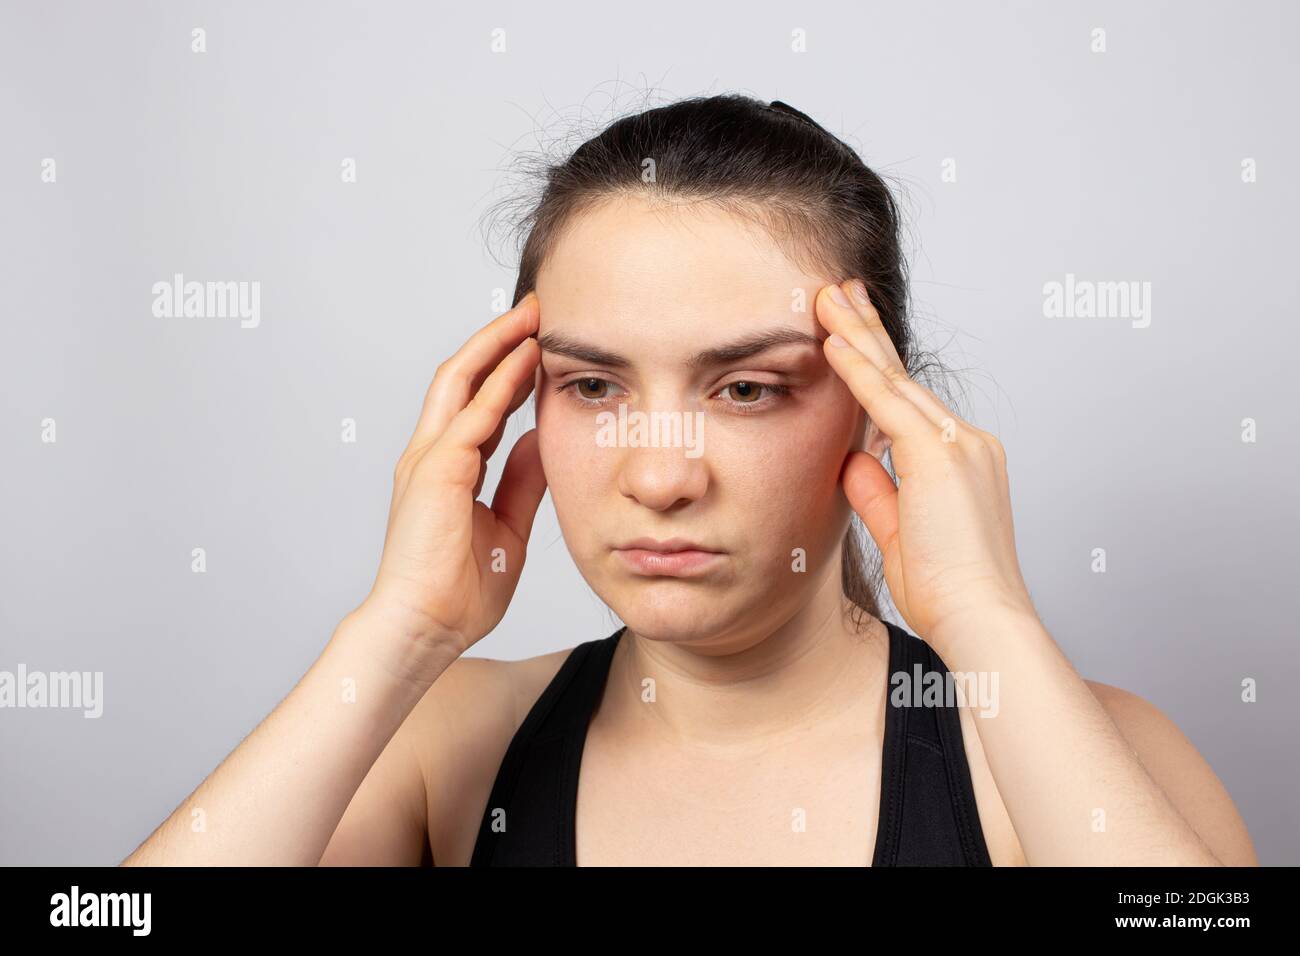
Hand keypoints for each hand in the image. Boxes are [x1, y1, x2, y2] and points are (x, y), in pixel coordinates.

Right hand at [360, 292, 547, 665]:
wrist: (424, 629)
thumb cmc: (458, 592)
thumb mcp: (507, 527)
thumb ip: (519, 482)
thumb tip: (536, 443)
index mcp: (447, 467)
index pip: (478, 401)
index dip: (508, 368)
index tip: (540, 344)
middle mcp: (431, 454)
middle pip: (463, 376)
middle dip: (499, 339)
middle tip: (537, 309)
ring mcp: (428, 459)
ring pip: (461, 382)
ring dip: (497, 345)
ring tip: (532, 316)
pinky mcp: (435, 472)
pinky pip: (471, 416)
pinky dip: (499, 385)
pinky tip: (526, 360)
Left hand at [816, 279, 1037, 657]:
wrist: (980, 619)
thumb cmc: (948, 592)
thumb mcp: (900, 533)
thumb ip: (878, 491)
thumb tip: (852, 459)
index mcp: (963, 461)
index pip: (908, 402)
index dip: (876, 365)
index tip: (851, 334)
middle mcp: (967, 442)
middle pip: (904, 376)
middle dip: (868, 331)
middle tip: (841, 291)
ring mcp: (959, 444)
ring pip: (895, 378)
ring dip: (857, 335)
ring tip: (827, 297)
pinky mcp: (940, 455)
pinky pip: (888, 402)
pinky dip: (858, 370)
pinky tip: (833, 342)